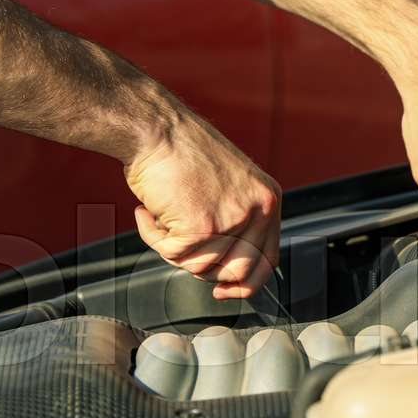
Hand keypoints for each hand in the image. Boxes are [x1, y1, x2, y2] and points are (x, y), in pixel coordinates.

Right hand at [124, 108, 281, 299]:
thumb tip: (225, 264)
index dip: (246, 283)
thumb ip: (237, 219)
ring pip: (198, 266)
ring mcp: (230, 219)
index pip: (269, 260)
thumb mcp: (230, 183)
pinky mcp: (200, 226)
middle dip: (204, 271)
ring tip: (161, 214)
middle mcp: (256, 210)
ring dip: (171, 246)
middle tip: (181, 249)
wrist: (154, 126)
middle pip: (235, 272)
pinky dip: (153, 236)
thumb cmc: (181, 150)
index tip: (226, 291)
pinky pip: (171, 253)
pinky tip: (148, 210)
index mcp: (268, 199)